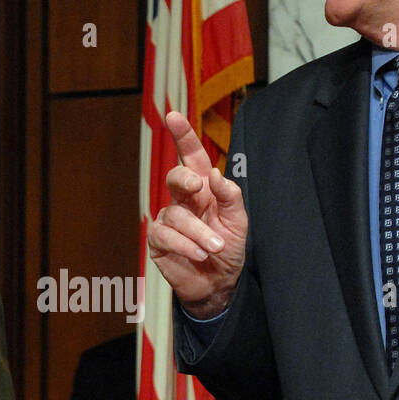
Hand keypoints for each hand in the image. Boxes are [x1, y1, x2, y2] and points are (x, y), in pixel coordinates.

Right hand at [146, 110, 247, 316]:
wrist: (219, 284)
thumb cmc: (230, 249)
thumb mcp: (240, 222)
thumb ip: (231, 196)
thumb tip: (217, 176)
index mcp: (204, 189)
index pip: (192, 158)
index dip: (182, 136)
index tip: (173, 116)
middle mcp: (184, 200)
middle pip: (175, 177)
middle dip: (184, 178)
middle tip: (197, 186)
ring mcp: (169, 219)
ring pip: (176, 214)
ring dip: (199, 232)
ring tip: (216, 247)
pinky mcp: (158, 240)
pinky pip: (165, 235)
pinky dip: (185, 245)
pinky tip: (199, 254)